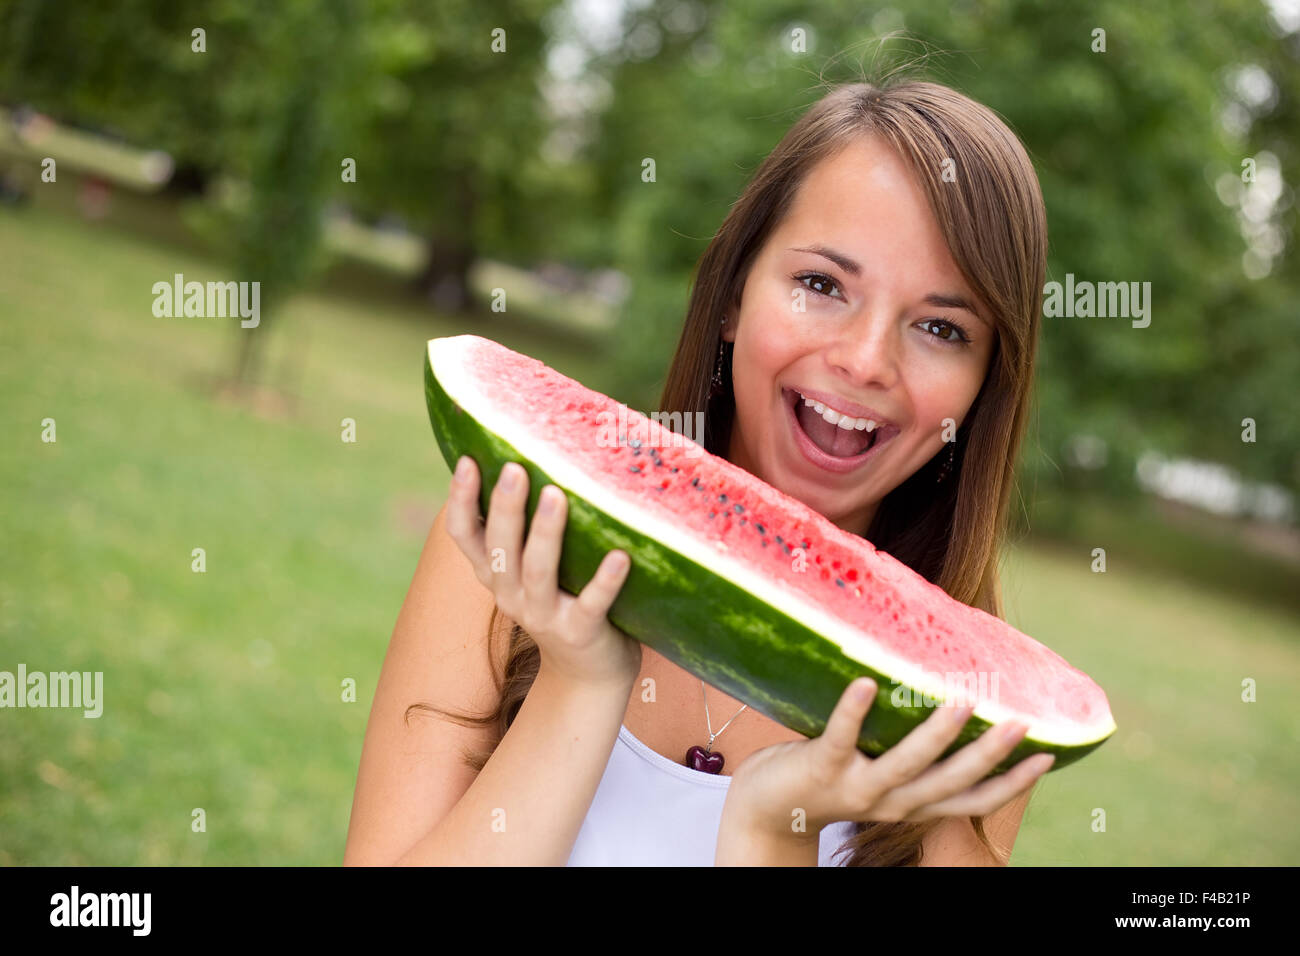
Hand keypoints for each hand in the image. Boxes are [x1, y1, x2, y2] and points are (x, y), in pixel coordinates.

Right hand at [445, 456, 641, 688]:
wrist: (588, 673)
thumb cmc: (563, 599)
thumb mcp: (532, 567)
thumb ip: (526, 526)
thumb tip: (536, 454)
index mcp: (494, 574)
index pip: (464, 535)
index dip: (461, 500)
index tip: (467, 461)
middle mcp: (510, 595)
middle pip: (500, 547)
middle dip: (505, 507)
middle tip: (515, 467)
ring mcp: (544, 617)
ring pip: (537, 572)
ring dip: (546, 534)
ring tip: (556, 495)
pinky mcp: (580, 633)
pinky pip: (591, 604)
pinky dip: (604, 581)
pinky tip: (621, 556)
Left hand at [722, 677, 1053, 844]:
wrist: (765, 806)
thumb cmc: (829, 774)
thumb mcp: (880, 768)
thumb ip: (909, 746)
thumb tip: (949, 698)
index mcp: (911, 803)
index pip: (972, 798)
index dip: (1011, 781)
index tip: (1048, 755)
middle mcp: (892, 802)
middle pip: (949, 784)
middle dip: (988, 756)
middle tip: (1022, 723)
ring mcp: (857, 787)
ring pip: (905, 766)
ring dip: (935, 737)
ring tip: (962, 702)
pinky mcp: (820, 767)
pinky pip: (841, 737)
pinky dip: (854, 710)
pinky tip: (867, 681)